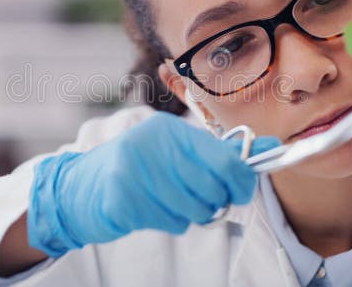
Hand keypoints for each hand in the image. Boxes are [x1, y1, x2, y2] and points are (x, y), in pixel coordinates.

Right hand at [27, 111, 279, 256]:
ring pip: (194, 209)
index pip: (224, 160)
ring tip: (170, 202)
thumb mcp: (174, 151)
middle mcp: (151, 144)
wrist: (79, 187)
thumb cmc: (137, 169)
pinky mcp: (123, 199)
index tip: (240, 191)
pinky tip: (151, 209)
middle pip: (212, 189)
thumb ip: (220, 152)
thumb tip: (272, 147)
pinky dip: (169, 222)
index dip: (241, 181)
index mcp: (169, 129)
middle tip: (202, 200)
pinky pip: (171, 222)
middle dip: (214, 202)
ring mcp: (134, 171)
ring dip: (190, 213)